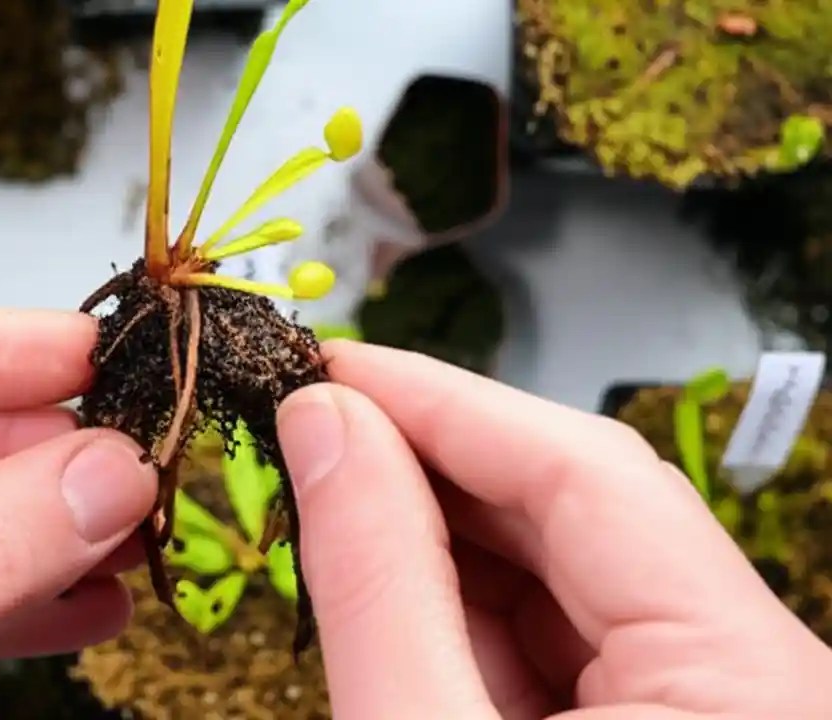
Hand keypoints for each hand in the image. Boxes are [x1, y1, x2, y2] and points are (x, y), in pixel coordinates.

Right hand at [278, 341, 831, 718]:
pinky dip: (459, 608)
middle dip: (430, 464)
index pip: (589, 472)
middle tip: (313, 427)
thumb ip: (377, 580)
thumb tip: (323, 423)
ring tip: (331, 502)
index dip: (444, 400)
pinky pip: (555, 635)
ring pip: (560, 571)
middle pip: (579, 512)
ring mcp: (706, 704)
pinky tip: (384, 585)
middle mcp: (752, 681)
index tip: (333, 366)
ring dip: (436, 535)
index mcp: (743, 681)